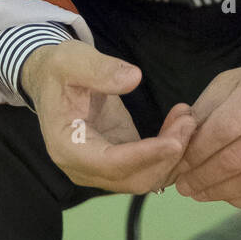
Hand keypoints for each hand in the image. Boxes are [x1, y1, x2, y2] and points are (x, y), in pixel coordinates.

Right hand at [22, 40, 196, 192]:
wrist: (51, 78)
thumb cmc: (59, 69)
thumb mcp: (73, 61)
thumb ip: (100, 70)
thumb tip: (133, 78)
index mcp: (67, 147)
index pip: (110, 163)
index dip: (144, 156)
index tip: (175, 143)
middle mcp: (83, 167)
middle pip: (132, 178)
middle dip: (165, 157)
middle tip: (189, 123)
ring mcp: (101, 167)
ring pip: (144, 177)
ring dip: (172, 156)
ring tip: (188, 120)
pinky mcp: (118, 157)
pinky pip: (147, 164)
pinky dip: (168, 150)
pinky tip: (180, 122)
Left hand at [162, 52, 240, 207]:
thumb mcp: (237, 79)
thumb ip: (207, 108)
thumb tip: (180, 143)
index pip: (223, 130)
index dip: (195, 152)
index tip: (178, 163)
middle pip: (236, 160)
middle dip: (202, 177)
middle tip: (183, 186)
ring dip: (219, 193)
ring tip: (200, 193)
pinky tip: (228, 195)